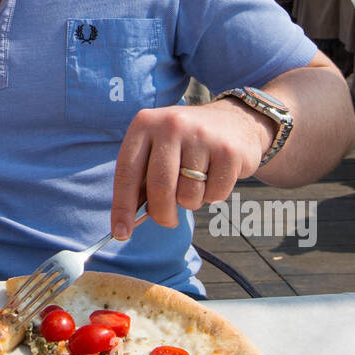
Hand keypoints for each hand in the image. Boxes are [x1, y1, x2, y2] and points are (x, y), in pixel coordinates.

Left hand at [110, 99, 275, 238]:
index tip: (120, 233)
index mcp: (145, 123)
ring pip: (188, 195)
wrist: (234, 121)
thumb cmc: (185, 145)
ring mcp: (201, 136)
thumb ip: (141, 181)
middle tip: (168, 221)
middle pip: (160, 188)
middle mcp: (171, 125)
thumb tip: (126, 224)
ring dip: (191, 202)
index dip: (122, 207)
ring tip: (195, 184)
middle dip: (162, 215)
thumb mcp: (158, 150)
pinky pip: (215, 194)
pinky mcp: (228, 151)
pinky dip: (213, 196)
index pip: (127, 172)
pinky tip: (215, 176)